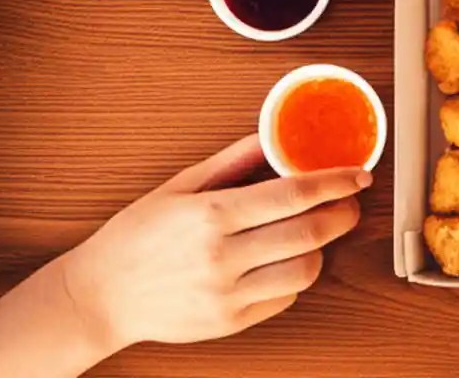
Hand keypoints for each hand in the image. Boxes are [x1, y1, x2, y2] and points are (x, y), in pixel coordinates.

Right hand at [60, 134, 369, 348]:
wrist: (100, 296)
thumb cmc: (137, 236)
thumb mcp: (179, 187)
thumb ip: (232, 162)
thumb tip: (272, 137)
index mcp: (211, 216)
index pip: (293, 194)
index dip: (334, 182)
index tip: (358, 175)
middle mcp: (222, 257)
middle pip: (310, 233)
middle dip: (343, 214)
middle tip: (351, 202)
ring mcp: (227, 294)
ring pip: (305, 270)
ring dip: (321, 248)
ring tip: (313, 231)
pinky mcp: (230, 322)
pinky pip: (285, 298)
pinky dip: (294, 277)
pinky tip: (282, 261)